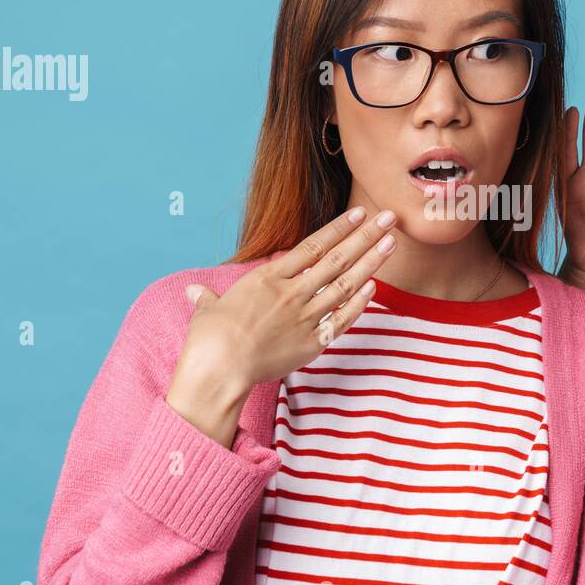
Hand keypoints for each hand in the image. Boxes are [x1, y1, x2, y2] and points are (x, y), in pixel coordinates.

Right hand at [165, 206, 397, 446]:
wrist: (219, 370)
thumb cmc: (210, 340)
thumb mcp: (208, 311)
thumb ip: (208, 300)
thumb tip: (194, 293)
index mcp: (268, 278)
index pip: (312, 246)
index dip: (339, 228)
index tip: (359, 213)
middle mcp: (291, 292)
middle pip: (337, 259)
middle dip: (366, 236)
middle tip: (390, 218)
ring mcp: (305, 317)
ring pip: (345, 284)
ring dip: (371, 262)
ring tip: (390, 244)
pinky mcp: (313, 343)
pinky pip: (342, 319)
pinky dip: (359, 303)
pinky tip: (374, 287)